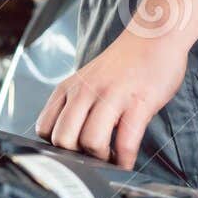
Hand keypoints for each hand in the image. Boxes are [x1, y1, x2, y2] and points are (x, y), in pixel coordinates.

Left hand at [35, 32, 187, 168]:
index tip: (70, 153)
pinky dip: (125, 161)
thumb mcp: (86, 79)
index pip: (44, 128)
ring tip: (111, 158)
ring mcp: (111, 97)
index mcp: (69, 88)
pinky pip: (126, 142)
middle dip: (77, 157)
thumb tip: (68, 140)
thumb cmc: (123, 63)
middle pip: (63, 140)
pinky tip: (127, 162)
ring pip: (91, 142)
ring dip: (102, 160)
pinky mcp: (138, 103)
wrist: (153, 36)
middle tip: (91, 159)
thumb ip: (75, 104)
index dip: (55, 147)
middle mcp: (85, 92)